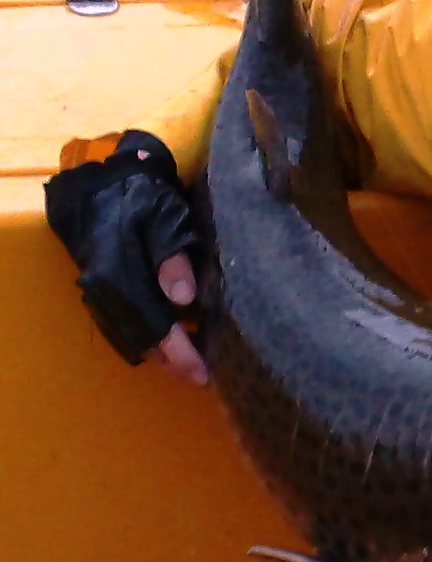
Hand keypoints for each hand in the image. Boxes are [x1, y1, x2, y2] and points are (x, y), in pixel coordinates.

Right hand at [43, 130, 205, 375]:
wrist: (102, 184)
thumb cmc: (143, 198)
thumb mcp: (168, 219)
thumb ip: (175, 259)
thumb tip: (184, 300)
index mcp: (122, 275)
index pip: (153, 325)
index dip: (178, 351)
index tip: (201, 372)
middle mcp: (105, 290)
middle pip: (139, 339)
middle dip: (171, 361)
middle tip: (202, 377)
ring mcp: (99, 292)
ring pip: (128, 336)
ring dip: (159, 354)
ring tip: (190, 366)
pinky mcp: (101, 290)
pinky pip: (121, 325)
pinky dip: (144, 340)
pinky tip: (168, 343)